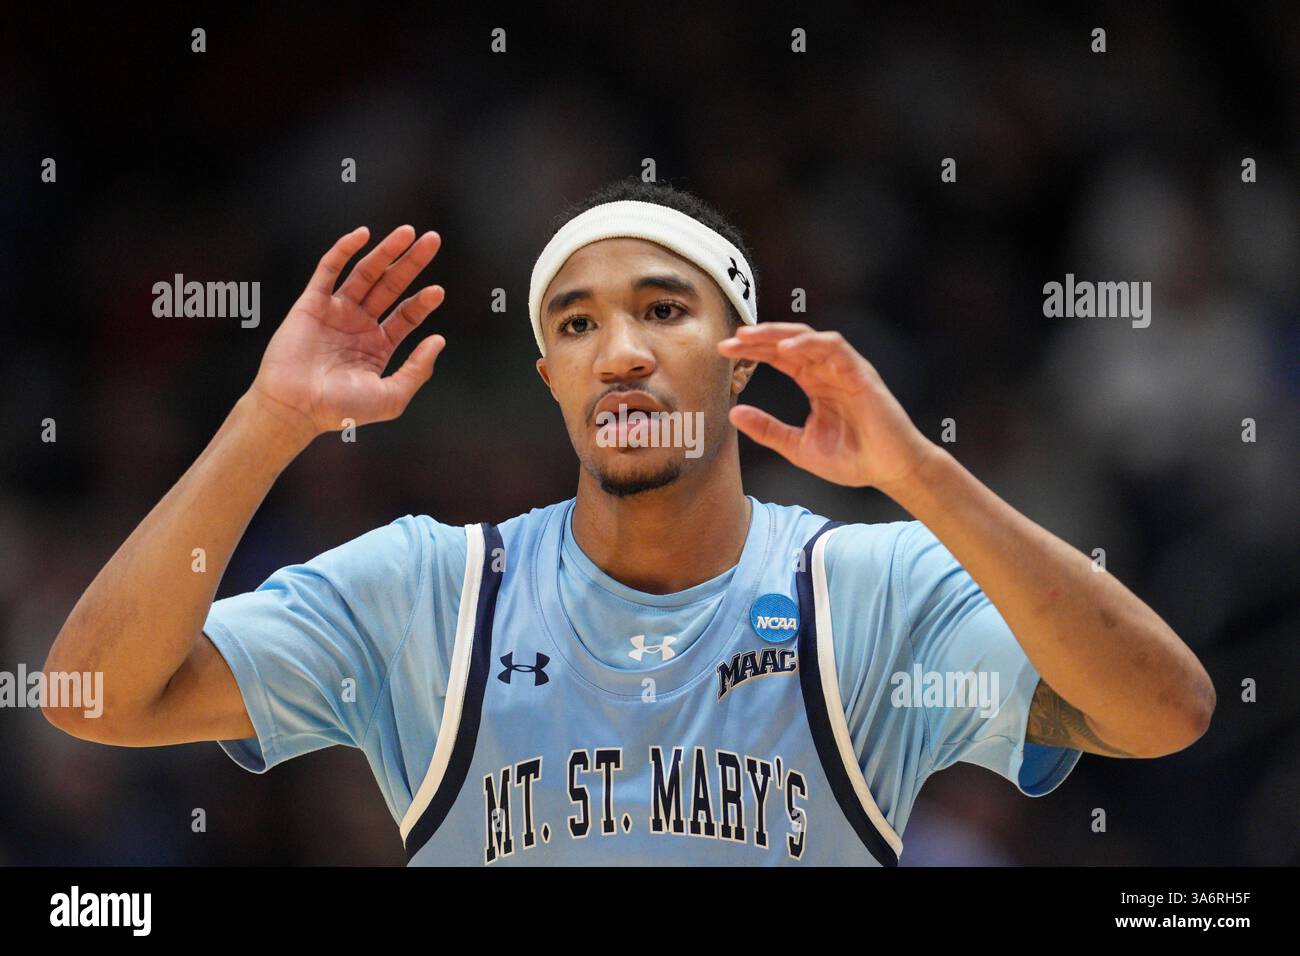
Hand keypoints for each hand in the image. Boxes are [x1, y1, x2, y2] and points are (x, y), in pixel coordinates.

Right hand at [249, 225, 445, 437]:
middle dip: (412, 262)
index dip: (423, 301)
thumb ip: (418, 370)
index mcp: (378, 345)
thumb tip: (439, 340)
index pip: (406, 314)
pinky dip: (345, 250)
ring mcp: (335, 311)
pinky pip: (329, 269)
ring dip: (386, 251)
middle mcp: (358, 324)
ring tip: (409, 232)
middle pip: (391, 285)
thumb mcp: (392, 396)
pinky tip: (363, 235)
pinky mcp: (311, 303)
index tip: (438, 291)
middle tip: (433, 239)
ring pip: (366, 273)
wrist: (296, 408)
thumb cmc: (341, 409)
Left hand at [717, 323, 936, 490]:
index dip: (752, 352)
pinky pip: (835, 348)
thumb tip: (733, 414)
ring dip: (778, 334)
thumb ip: (767, 429)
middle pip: (789, 341)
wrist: (889, 471)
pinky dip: (810, 344)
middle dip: (758, 338)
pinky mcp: (861, 374)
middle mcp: (828, 371)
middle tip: (729, 340)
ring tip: (750, 337)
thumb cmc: (852, 459)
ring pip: (809, 337)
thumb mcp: (797, 446)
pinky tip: (785, 348)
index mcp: (815, 383)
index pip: (779, 357)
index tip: (724, 351)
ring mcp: (846, 369)